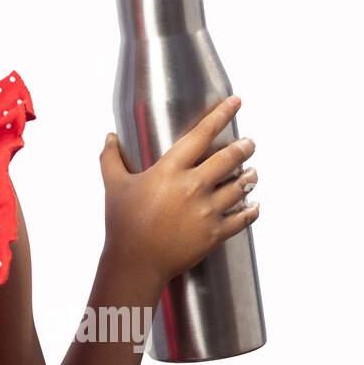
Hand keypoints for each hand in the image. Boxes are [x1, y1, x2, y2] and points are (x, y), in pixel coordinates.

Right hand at [99, 95, 259, 290]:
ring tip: (252, 173)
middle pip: (229, 159)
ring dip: (249, 177)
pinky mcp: (215, 233)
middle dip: (244, 148)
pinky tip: (254, 205)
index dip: (221, 115)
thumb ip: (111, 158)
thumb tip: (109, 137)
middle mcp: (193, 187)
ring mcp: (207, 211)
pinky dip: (251, 210)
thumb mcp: (114, 186)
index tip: (236, 102)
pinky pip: (242, 218)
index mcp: (170, 170)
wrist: (135, 262)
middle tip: (249, 143)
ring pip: (240, 187)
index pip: (201, 135)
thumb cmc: (122, 223)